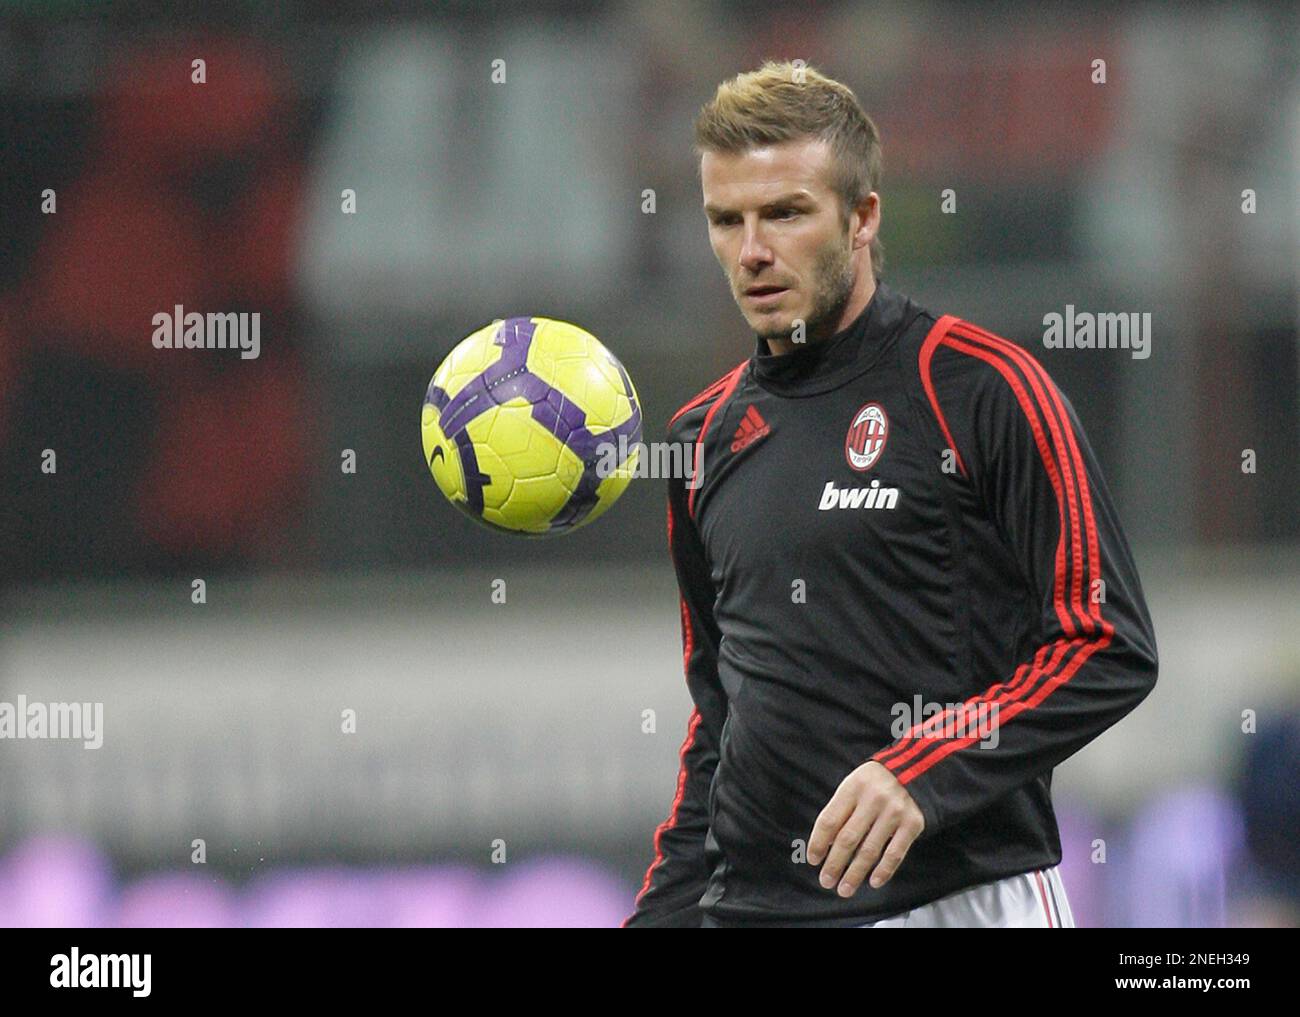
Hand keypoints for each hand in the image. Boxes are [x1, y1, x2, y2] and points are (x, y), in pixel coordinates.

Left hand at [806, 760, 924, 896]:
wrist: (915, 769)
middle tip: (826, 881)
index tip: (813, 860)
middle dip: (834, 864)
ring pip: (870, 850)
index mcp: (853, 787)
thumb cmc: (875, 783)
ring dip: (855, 874)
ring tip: (844, 889)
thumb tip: (824, 846)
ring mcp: (894, 812)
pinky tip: (873, 882)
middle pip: (848, 838)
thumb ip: (840, 810)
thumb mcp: (853, 786)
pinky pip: (895, 853)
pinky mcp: (913, 823)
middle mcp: (873, 799)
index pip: (829, 820)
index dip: (818, 843)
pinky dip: (884, 870)